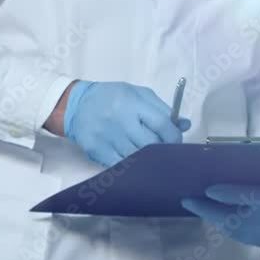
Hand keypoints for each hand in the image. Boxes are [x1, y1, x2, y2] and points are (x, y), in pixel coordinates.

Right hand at [62, 80, 190, 166]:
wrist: (75, 105)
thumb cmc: (110, 97)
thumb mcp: (136, 94)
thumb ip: (161, 108)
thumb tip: (184, 124)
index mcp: (131, 103)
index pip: (161, 124)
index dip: (174, 136)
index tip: (176, 140)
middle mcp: (119, 121)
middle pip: (151, 144)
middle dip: (163, 149)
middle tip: (164, 149)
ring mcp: (108, 138)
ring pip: (138, 158)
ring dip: (148, 159)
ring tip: (151, 155)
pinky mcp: (98, 151)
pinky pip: (122, 165)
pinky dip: (132, 165)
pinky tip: (135, 161)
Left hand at [180, 170, 259, 246]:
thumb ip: (245, 167)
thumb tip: (215, 166)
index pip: (252, 195)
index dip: (228, 194)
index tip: (207, 190)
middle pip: (234, 216)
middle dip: (207, 208)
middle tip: (185, 200)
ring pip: (230, 226)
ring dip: (210, 215)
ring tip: (191, 204)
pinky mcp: (257, 241)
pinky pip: (233, 231)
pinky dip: (219, 221)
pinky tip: (205, 211)